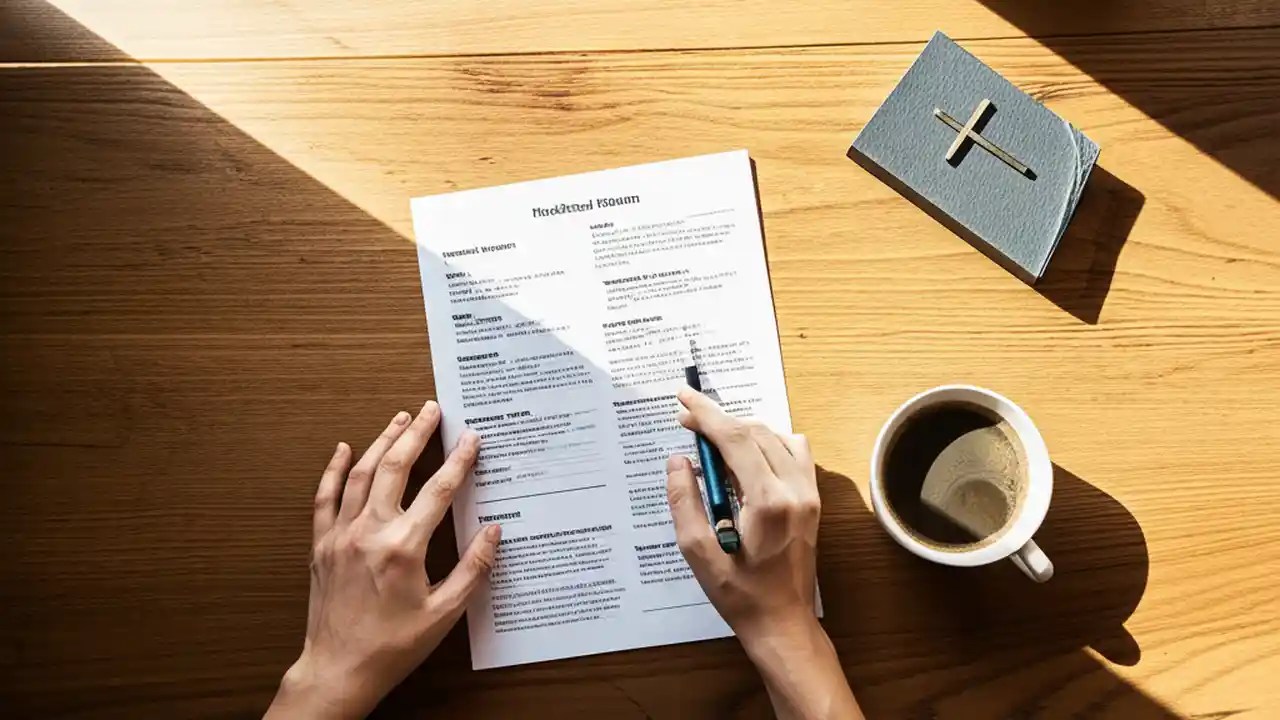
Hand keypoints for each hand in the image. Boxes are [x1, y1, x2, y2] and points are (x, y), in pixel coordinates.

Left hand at [266, 402, 499, 719]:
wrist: (338, 669)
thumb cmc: (393, 646)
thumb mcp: (445, 613)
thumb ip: (473, 569)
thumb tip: (495, 532)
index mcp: (404, 548)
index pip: (438, 490)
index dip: (458, 460)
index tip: (471, 439)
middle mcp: (370, 533)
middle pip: (396, 468)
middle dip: (417, 434)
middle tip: (432, 410)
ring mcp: (341, 536)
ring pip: (362, 474)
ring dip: (382, 441)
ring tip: (400, 419)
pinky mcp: (321, 545)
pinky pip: (325, 497)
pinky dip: (335, 469)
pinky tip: (345, 449)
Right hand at [666, 387, 862, 719]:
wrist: (783, 623)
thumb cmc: (740, 595)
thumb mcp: (698, 553)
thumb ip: (684, 502)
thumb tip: (678, 461)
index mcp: (768, 502)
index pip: (735, 439)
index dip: (706, 414)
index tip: (682, 399)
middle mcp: (795, 490)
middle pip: (755, 432)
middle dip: (719, 421)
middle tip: (686, 422)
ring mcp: (809, 494)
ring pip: (776, 437)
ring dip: (743, 431)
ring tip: (712, 442)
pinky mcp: (813, 500)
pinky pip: (794, 452)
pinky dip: (768, 443)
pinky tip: (746, 458)